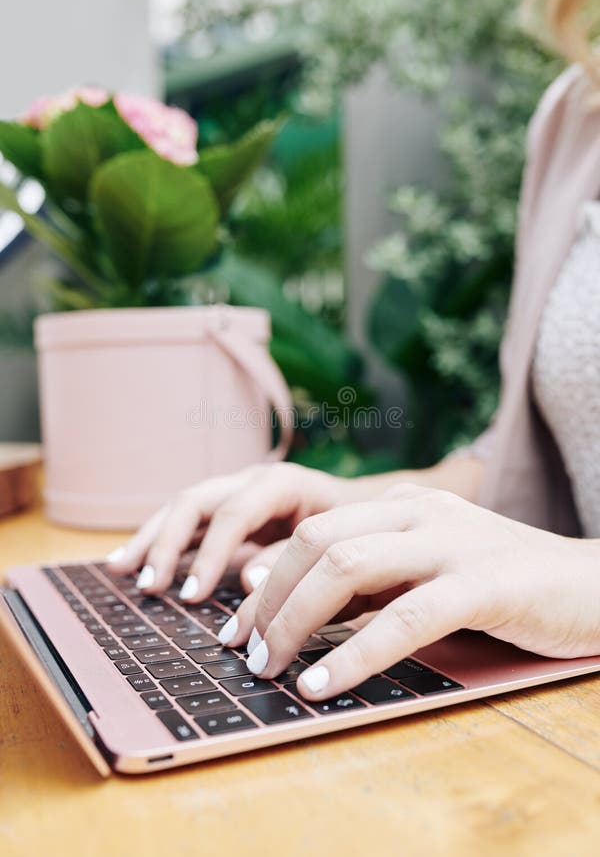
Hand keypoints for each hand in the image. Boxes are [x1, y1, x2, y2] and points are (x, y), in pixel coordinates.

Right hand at [106, 463, 348, 599]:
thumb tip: (250, 579)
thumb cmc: (356, 528)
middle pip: (196, 501)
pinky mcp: (228, 511)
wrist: (371, 510)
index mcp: (281, 483)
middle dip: (167, 542)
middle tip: (150, 586)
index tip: (192, 596)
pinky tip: (130, 564)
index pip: (234, 513)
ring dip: (151, 538)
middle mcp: (251, 481)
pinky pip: (186, 522)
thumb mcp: (337, 543)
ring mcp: (236, 493)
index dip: (210, 554)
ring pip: (182, 507)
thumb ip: (293, 558)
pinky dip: (158, 542)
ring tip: (120, 569)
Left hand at [221, 484, 599, 699]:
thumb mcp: (429, 571)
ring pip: (348, 567)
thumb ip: (376, 581)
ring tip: (270, 668)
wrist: (594, 584)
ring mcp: (451, 541)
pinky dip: (354, 654)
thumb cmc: (505, 585)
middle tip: (246, 651)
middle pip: (317, 541)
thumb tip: (300, 611)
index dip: (266, 578)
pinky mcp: (483, 582)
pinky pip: (403, 616)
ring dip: (296, 620)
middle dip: (269, 599)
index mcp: (401, 505)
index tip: (236, 622)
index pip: (313, 530)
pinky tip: (322, 685)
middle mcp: (419, 511)